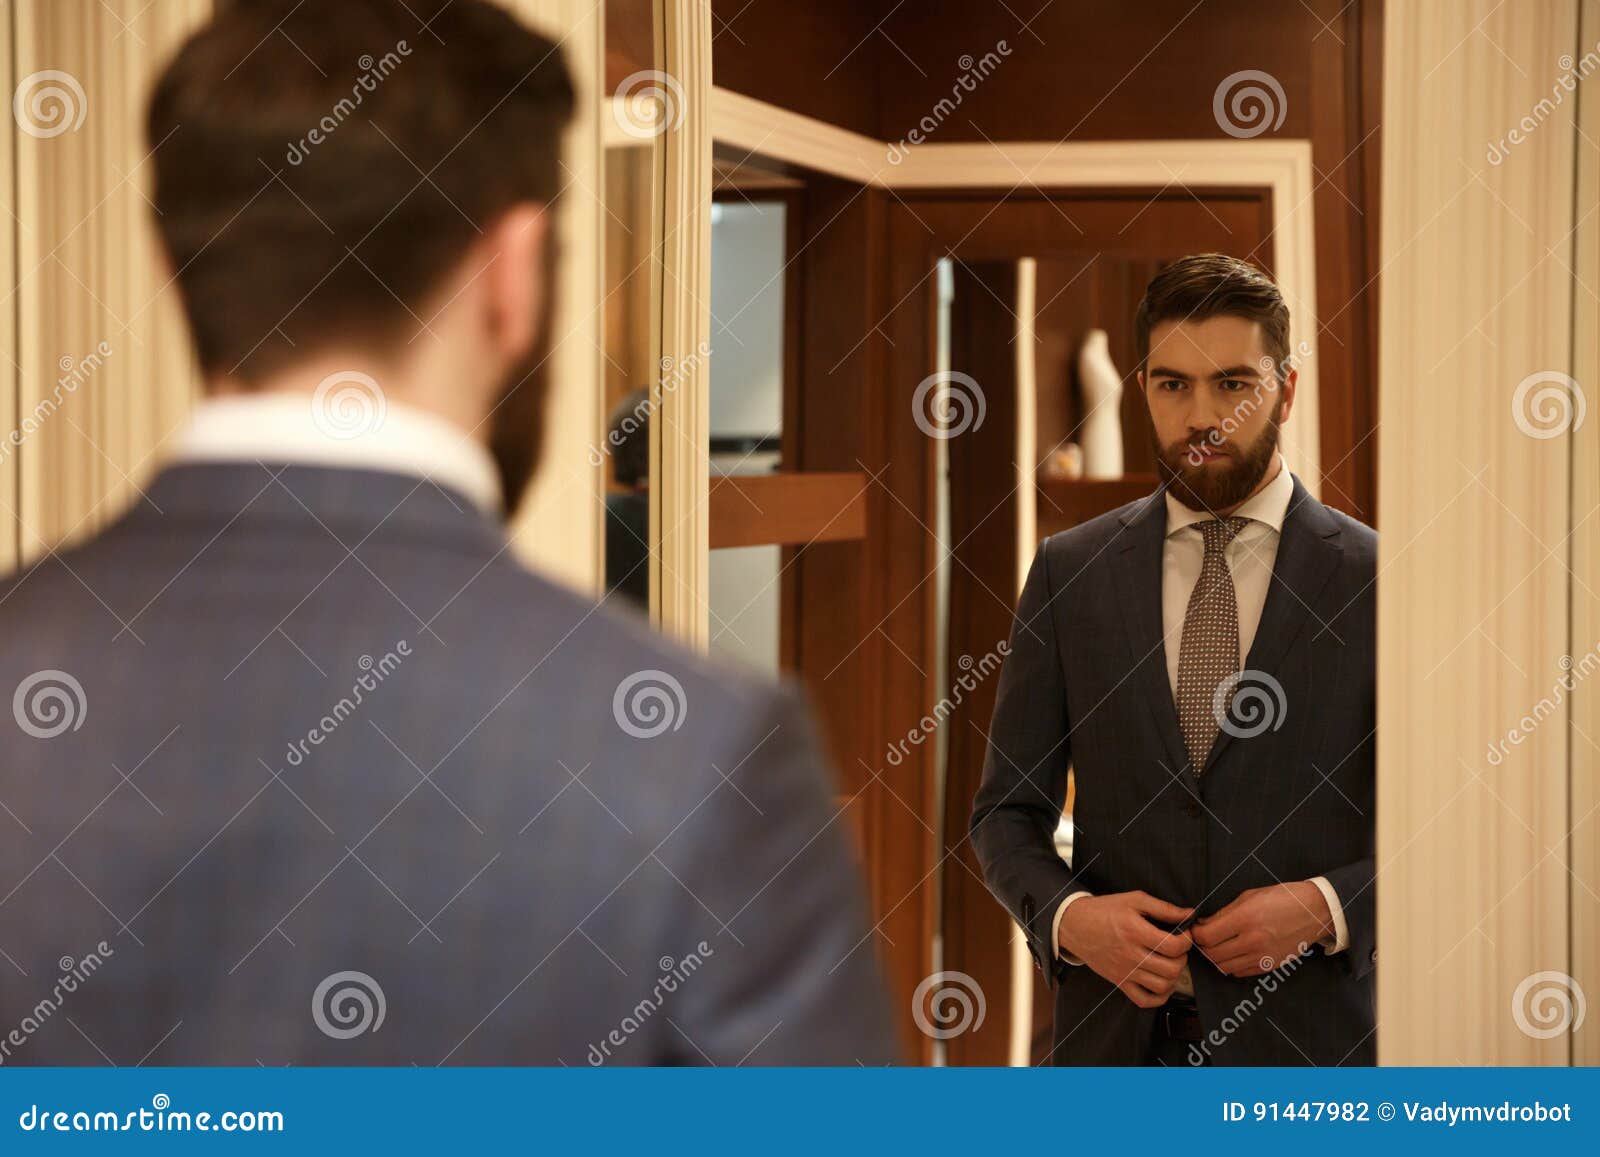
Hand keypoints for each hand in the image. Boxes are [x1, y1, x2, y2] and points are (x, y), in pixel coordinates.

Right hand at [1057, 890, 1193, 1008]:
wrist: (1074, 924)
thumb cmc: (1104, 910)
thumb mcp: (1133, 900)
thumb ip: (1163, 908)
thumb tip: (1189, 914)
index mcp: (1134, 932)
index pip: (1173, 946)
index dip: (1187, 940)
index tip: (1185, 933)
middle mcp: (1130, 955)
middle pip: (1171, 969)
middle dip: (1182, 958)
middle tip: (1178, 948)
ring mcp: (1124, 972)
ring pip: (1162, 986)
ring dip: (1174, 976)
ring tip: (1170, 963)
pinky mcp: (1119, 982)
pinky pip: (1144, 1000)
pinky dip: (1159, 997)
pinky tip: (1162, 983)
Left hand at [1192, 881, 1331, 975]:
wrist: (1315, 912)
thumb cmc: (1282, 898)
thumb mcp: (1250, 896)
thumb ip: (1224, 912)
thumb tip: (1203, 924)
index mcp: (1245, 919)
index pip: (1206, 936)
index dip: (1196, 933)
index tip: (1197, 927)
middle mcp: (1252, 941)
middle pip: (1212, 954)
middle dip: (1203, 946)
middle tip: (1205, 937)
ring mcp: (1262, 957)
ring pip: (1224, 967)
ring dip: (1216, 957)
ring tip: (1218, 945)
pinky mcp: (1270, 966)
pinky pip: (1240, 972)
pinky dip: (1231, 965)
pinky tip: (1234, 952)